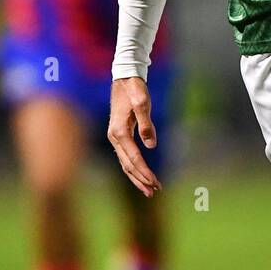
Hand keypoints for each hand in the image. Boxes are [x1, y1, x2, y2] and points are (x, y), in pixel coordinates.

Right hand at [108, 77, 161, 195]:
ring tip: (150, 190)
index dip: (145, 171)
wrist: (125, 78)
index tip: (156, 182)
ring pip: (125, 164)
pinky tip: (141, 176)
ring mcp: (115, 138)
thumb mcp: (142, 102)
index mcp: (119, 131)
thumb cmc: (135, 89)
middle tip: (155, 191)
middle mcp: (114, 137)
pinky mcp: (119, 136)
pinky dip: (133, 169)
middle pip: (128, 165)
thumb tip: (151, 145)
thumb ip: (146, 123)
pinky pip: (125, 157)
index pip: (133, 157)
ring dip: (137, 178)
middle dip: (142, 179)